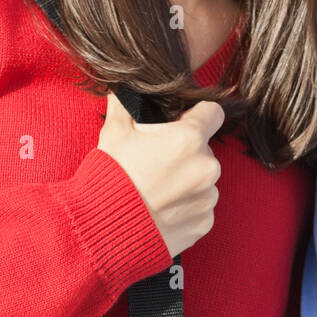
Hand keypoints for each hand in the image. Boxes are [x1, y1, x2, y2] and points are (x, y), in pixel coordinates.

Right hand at [97, 95, 224, 257]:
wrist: (102, 231)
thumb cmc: (110, 178)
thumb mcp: (114, 133)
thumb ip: (125, 104)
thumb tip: (123, 84)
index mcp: (189, 139)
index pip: (213, 113)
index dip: (196, 116)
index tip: (181, 124)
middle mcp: (206, 167)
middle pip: (204, 149)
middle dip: (185, 152)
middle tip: (156, 163)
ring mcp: (207, 198)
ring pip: (203, 179)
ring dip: (186, 181)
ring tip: (155, 191)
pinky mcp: (204, 223)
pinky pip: (200, 207)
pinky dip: (185, 207)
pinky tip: (160, 210)